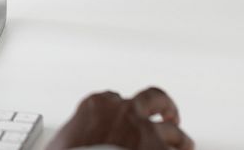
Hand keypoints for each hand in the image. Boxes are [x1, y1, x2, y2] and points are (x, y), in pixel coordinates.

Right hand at [46, 87, 193, 149]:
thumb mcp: (60, 144)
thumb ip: (67, 139)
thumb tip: (59, 149)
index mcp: (97, 105)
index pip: (113, 98)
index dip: (121, 109)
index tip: (123, 115)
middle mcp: (125, 111)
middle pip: (153, 98)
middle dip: (164, 105)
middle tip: (169, 113)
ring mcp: (147, 130)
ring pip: (173, 129)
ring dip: (180, 138)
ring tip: (184, 145)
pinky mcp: (161, 149)